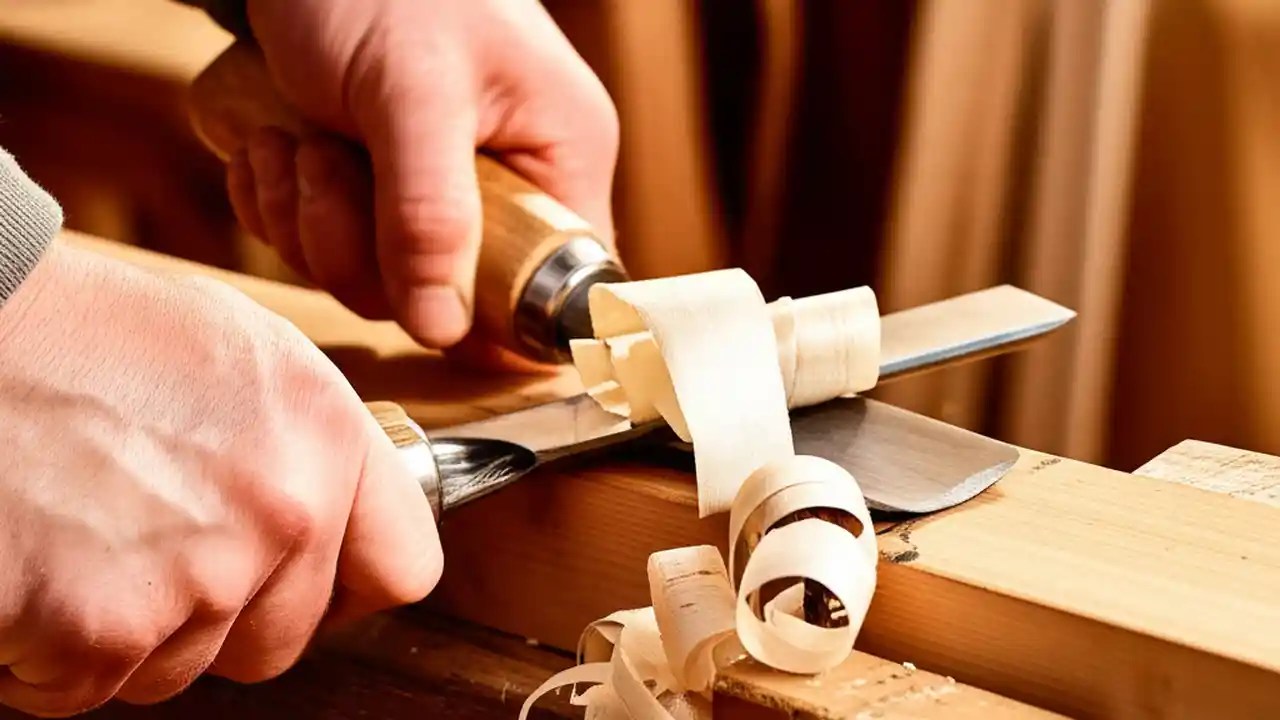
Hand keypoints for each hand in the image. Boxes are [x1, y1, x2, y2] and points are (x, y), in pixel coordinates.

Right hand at [0, 240, 440, 716]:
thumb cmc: (75, 333)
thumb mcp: (232, 353)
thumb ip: (301, 445)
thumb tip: (330, 517)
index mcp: (324, 433)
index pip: (403, 566)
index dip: (346, 586)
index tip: (307, 584)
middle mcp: (284, 507)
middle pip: (280, 639)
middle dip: (215, 618)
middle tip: (143, 546)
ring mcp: (201, 574)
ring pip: (180, 669)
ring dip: (125, 632)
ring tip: (73, 533)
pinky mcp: (103, 628)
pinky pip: (84, 689)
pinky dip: (42, 655)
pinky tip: (25, 564)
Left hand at [226, 0, 619, 351]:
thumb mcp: (411, 92)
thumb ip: (429, 212)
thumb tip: (442, 330)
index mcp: (562, 159)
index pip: (561, 287)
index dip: (494, 317)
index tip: (418, 295)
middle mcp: (512, 186)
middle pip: (451, 297)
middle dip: (361, 248)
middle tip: (323, 168)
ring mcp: (442, 193)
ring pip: (378, 278)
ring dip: (310, 222)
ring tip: (291, 143)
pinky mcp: (378, 190)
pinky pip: (330, 246)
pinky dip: (285, 208)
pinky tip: (272, 147)